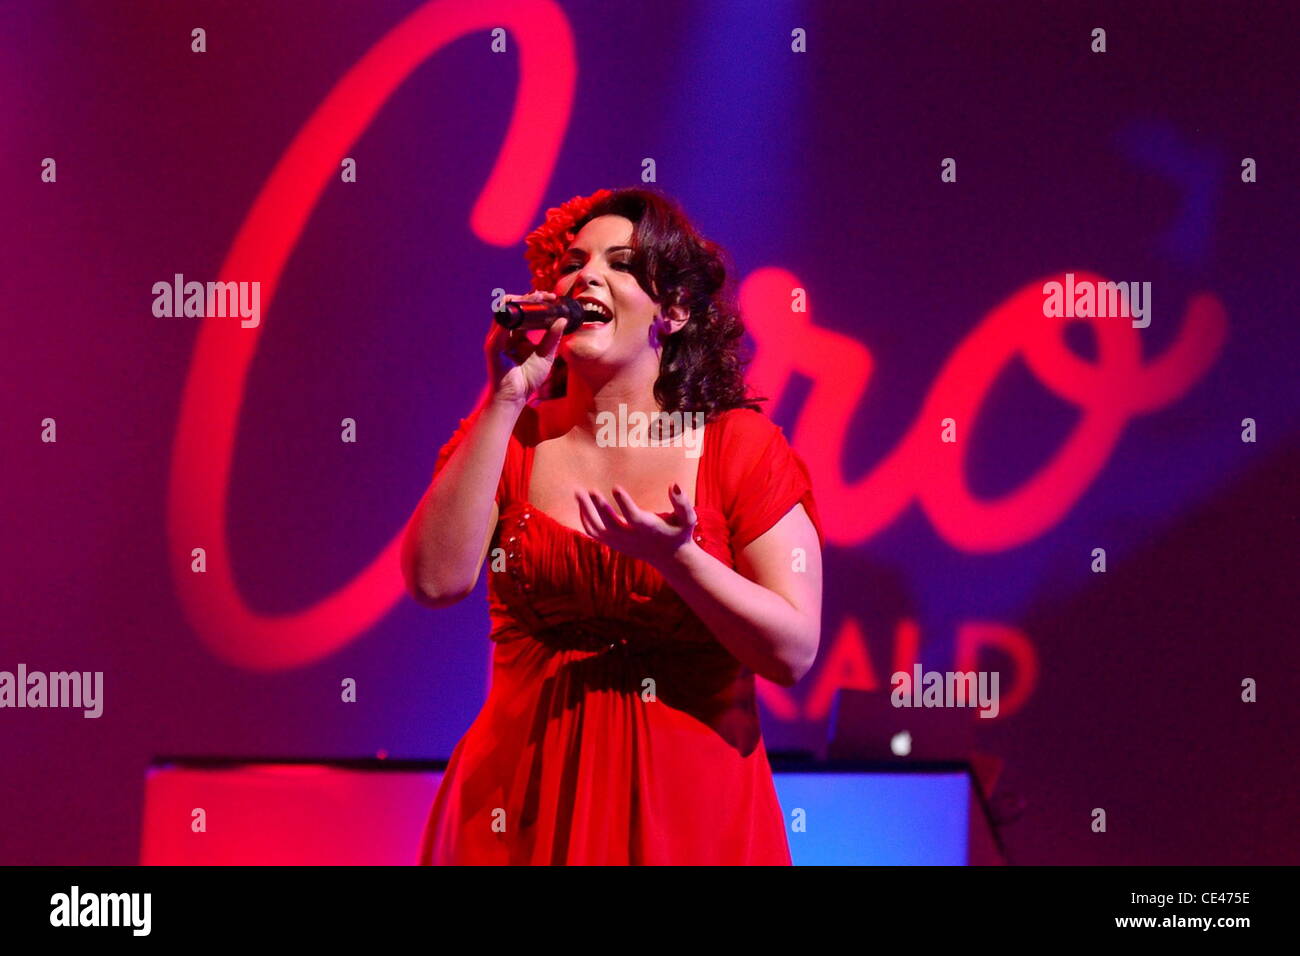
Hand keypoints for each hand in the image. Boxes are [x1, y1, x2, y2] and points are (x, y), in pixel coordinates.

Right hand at [485, 290, 566, 406]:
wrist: (515, 398)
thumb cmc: (528, 379)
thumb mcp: (546, 355)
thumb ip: (552, 338)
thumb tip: (562, 320)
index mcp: (517, 334)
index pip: (524, 311)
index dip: (537, 302)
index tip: (552, 297)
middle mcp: (506, 333)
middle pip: (513, 307)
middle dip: (529, 298)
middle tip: (545, 295)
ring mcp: (497, 338)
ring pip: (504, 311)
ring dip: (519, 302)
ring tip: (535, 298)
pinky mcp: (492, 347)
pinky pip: (499, 329)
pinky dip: (509, 318)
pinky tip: (520, 312)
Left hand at [574, 483, 698, 568]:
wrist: (670, 557)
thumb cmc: (679, 532)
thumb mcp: (688, 518)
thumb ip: (682, 502)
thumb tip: (674, 484)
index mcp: (649, 529)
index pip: (634, 517)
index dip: (625, 503)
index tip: (615, 486)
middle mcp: (632, 537)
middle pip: (609, 524)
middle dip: (598, 507)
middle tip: (589, 489)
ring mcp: (620, 542)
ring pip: (597, 529)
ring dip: (585, 511)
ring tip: (578, 492)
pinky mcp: (613, 543)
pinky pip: (593, 533)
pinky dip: (584, 519)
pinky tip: (581, 503)